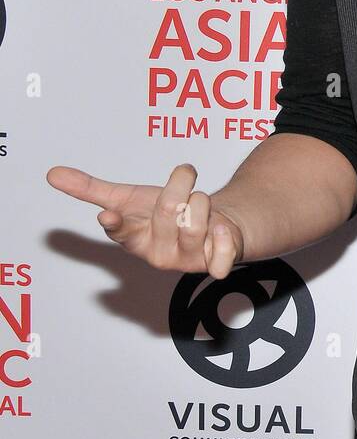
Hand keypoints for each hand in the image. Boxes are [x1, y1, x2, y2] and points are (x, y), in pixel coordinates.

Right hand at [46, 163, 244, 279]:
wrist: (212, 223)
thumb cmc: (166, 212)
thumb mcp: (128, 198)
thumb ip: (91, 189)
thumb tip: (52, 174)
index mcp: (134, 237)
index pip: (121, 231)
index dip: (116, 223)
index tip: (108, 215)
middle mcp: (158, 253)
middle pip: (167, 210)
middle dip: (180, 183)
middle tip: (185, 177)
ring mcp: (187, 260)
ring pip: (196, 221)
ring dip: (202, 200)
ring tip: (200, 204)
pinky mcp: (215, 264)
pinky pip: (221, 253)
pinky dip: (223, 235)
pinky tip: (220, 228)